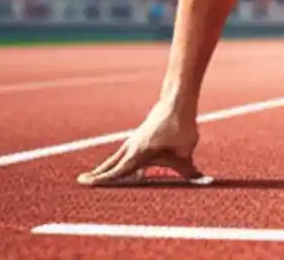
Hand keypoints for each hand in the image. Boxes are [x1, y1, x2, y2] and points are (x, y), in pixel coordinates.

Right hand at [77, 99, 208, 186]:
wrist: (177, 100)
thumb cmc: (180, 125)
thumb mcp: (185, 152)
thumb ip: (189, 170)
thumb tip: (201, 181)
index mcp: (139, 153)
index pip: (117, 171)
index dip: (102, 180)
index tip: (85, 183)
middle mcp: (132, 147)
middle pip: (111, 164)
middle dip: (98, 174)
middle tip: (82, 181)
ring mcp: (135, 140)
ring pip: (117, 157)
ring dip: (107, 167)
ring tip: (97, 175)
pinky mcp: (141, 136)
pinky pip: (126, 152)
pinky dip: (120, 160)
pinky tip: (125, 166)